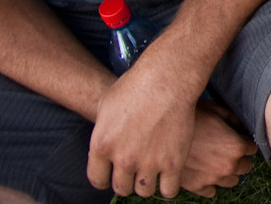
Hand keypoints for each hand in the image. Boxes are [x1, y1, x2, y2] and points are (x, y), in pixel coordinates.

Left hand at [87, 60, 224, 197]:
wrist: (168, 79)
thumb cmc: (137, 84)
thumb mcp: (107, 106)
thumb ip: (103, 132)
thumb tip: (105, 145)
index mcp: (101, 146)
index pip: (98, 180)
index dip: (106, 178)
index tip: (113, 175)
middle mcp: (123, 159)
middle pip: (122, 188)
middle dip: (128, 180)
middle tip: (137, 168)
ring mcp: (148, 163)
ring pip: (144, 191)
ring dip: (148, 182)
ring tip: (154, 170)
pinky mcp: (173, 163)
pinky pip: (169, 191)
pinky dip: (169, 185)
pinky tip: (170, 173)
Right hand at [178, 105, 257, 197]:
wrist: (162, 132)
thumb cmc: (191, 117)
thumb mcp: (216, 110)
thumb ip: (233, 119)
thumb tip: (241, 126)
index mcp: (236, 147)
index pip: (252, 148)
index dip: (245, 141)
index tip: (239, 138)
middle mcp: (227, 166)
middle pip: (245, 167)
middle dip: (240, 158)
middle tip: (228, 149)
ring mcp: (212, 179)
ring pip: (231, 181)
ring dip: (228, 172)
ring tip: (217, 161)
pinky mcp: (196, 186)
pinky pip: (211, 191)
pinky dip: (210, 183)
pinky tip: (205, 172)